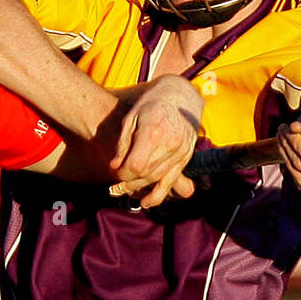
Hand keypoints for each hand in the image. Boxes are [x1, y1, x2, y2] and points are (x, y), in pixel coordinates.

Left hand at [107, 76, 199, 206]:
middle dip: (129, 183)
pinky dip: (159, 194)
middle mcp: (170, 143)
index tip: (114, 174)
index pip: (135, 165)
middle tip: (115, 187)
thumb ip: (122, 143)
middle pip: (146, 174)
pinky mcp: (186, 156)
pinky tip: (146, 202)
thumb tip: (114, 167)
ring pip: (158, 179)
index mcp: (153, 132)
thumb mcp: (130, 118)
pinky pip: (172, 180)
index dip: (122, 174)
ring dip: (140, 189)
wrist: (179, 97)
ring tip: (125, 192)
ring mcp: (181, 151)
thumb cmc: (150, 105)